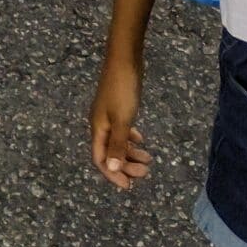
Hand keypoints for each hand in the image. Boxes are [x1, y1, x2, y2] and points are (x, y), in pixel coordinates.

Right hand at [89, 58, 152, 191]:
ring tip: (149, 159)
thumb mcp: (122, 120)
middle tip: (145, 172)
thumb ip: (117, 144)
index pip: (100, 159)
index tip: (128, 186)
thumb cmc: (123, 90)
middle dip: (126, 165)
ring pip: (117, 142)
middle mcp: (100, 124)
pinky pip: (122, 130)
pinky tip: (140, 141)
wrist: (124, 60)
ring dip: (131, 153)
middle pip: (110, 153)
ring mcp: (108, 115)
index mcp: (98, 128)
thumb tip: (112, 168)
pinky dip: (130, 139)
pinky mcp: (118, 107)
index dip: (112, 174)